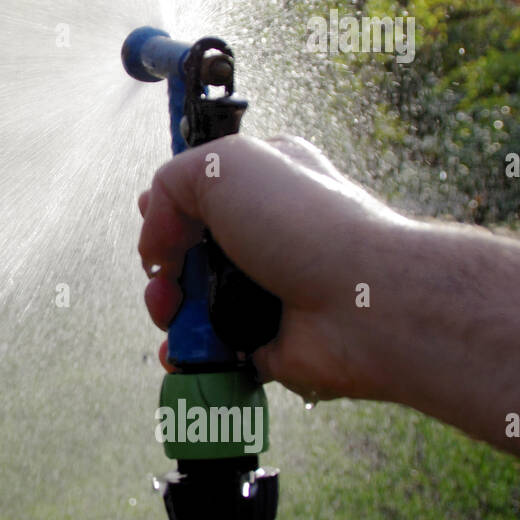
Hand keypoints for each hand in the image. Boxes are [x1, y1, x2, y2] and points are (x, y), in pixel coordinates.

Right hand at [137, 134, 408, 402]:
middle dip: (162, 265)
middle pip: (188, 252)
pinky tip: (180, 350)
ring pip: (194, 303)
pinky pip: (214, 350)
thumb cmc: (304, 221)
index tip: (153, 221)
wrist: (366, 301)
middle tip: (162, 276)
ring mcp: (268, 291)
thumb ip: (170, 184)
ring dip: (169, 309)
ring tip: (171, 313)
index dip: (168, 208)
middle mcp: (267, 236)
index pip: (201, 192)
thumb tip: (156, 241)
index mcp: (263, 184)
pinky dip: (189, 354)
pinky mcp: (268, 342)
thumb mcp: (224, 165)